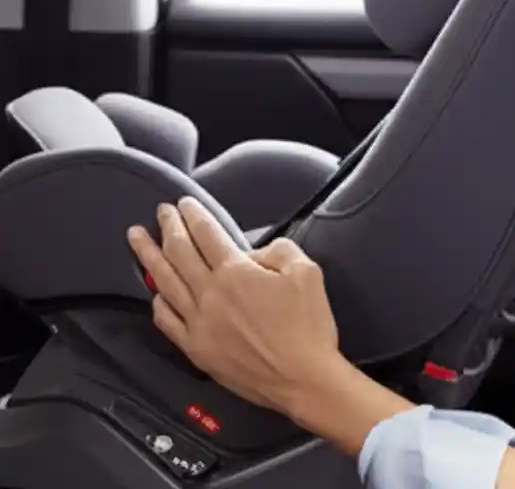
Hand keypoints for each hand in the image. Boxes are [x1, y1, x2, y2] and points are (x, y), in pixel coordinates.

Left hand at [127, 197, 345, 416]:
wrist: (303, 378)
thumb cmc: (308, 328)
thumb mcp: (307, 272)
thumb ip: (279, 250)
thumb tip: (256, 252)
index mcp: (235, 273)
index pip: (207, 235)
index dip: (194, 215)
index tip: (184, 204)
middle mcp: (210, 295)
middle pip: (179, 253)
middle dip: (167, 227)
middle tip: (160, 213)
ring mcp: (199, 324)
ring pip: (164, 282)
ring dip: (148, 256)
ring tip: (137, 240)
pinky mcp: (197, 349)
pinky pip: (167, 320)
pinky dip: (157, 301)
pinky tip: (155, 293)